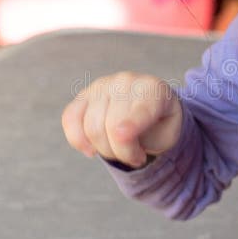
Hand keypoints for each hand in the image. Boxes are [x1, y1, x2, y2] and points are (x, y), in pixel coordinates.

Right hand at [62, 71, 182, 167]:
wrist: (149, 107)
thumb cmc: (159, 124)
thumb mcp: (167, 136)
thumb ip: (151, 138)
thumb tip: (118, 135)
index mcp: (152, 90)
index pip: (139, 112)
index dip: (130, 129)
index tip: (125, 142)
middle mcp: (125, 82)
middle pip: (112, 127)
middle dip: (123, 153)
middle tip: (136, 157)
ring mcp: (101, 86)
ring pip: (91, 128)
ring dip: (105, 150)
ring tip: (120, 149)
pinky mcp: (83, 95)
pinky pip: (70, 119)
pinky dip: (78, 140)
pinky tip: (91, 149)